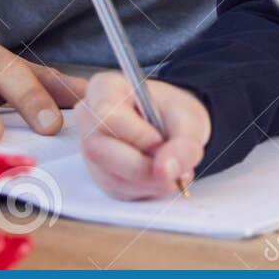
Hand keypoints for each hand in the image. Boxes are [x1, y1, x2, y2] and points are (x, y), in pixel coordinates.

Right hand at [75, 72, 209, 200]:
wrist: (173, 126)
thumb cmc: (173, 113)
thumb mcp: (189, 119)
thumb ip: (184, 142)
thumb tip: (167, 169)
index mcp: (104, 89)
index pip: (107, 114)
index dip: (136, 135)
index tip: (161, 143)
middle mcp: (89, 119)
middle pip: (101, 150)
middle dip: (143, 167)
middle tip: (175, 168)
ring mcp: (89, 148)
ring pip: (109, 176)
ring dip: (148, 182)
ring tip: (174, 171)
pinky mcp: (98, 174)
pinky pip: (117, 190)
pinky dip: (145, 190)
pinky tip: (160, 177)